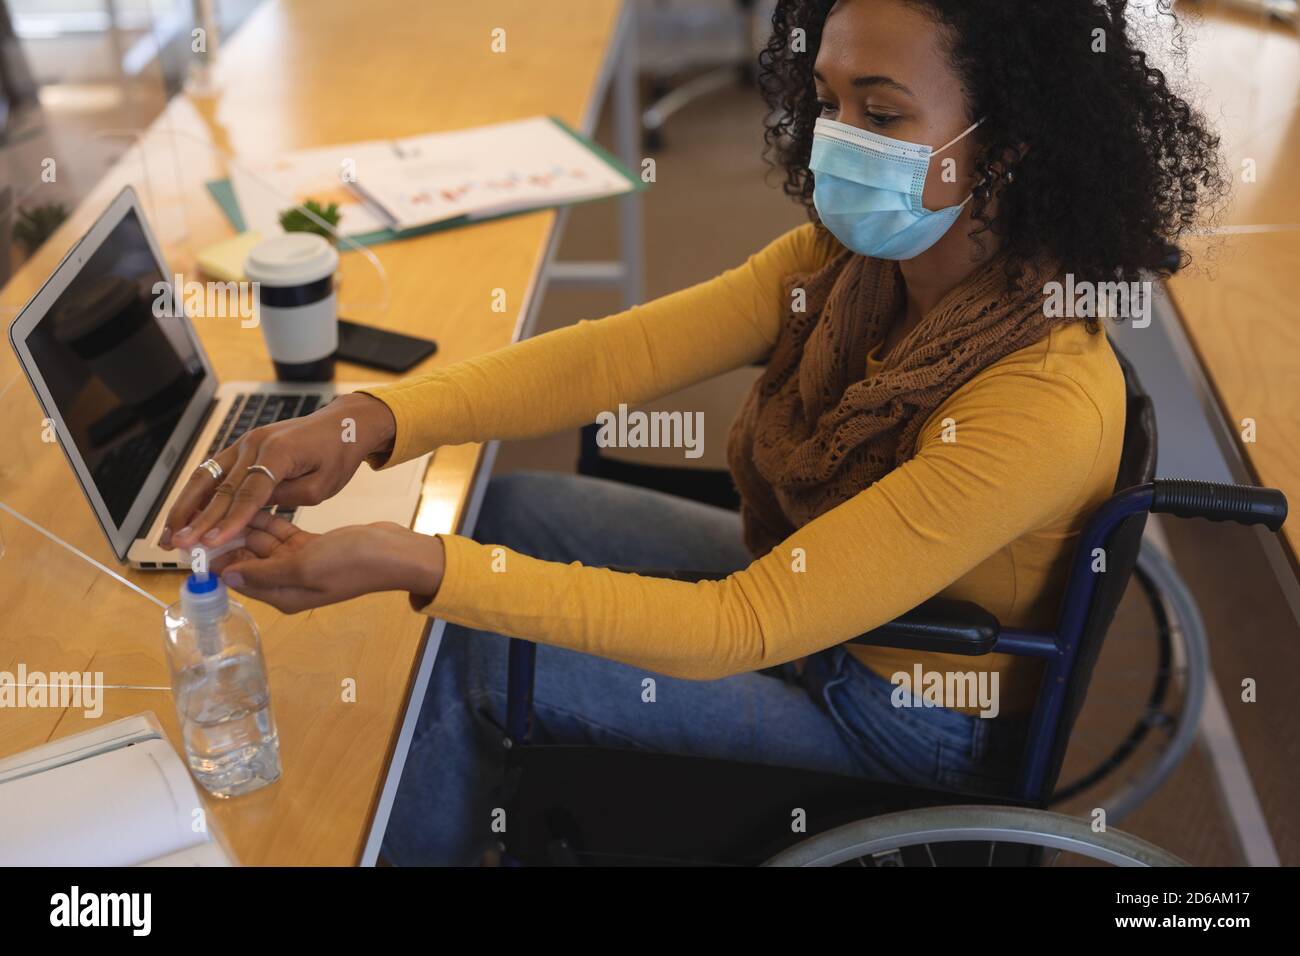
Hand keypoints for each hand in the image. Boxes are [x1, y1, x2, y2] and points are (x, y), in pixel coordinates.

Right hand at [165, 392, 396, 552]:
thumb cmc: (337, 455)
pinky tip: (184, 515)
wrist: (341, 424)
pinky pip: (213, 471)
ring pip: (206, 477)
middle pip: (220, 487)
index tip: (209, 543)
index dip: (228, 521)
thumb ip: (286, 499)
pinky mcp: (241, 446)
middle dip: (196, 519)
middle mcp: (255, 443)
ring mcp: (245, 442)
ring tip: (169, 534)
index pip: (249, 494)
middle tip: (176, 545)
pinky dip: (195, 494)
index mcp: (279, 452)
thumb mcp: (322, 486)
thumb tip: (250, 511)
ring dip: (185, 507)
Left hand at [211, 512, 444, 613]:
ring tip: (226, 505)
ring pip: (263, 545)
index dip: (217, 564)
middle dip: (228, 543)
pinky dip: (270, 523)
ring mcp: (301, 564)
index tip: (197, 543)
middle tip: (208, 516)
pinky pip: (282, 535)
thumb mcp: (304, 567)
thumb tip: (228, 578)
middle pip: (247, 562)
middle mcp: (288, 582)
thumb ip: (264, 572)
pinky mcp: (313, 547)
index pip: (239, 582)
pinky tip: (256, 505)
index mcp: (284, 596)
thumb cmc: (352, 562)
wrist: (394, 553)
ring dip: (247, 528)